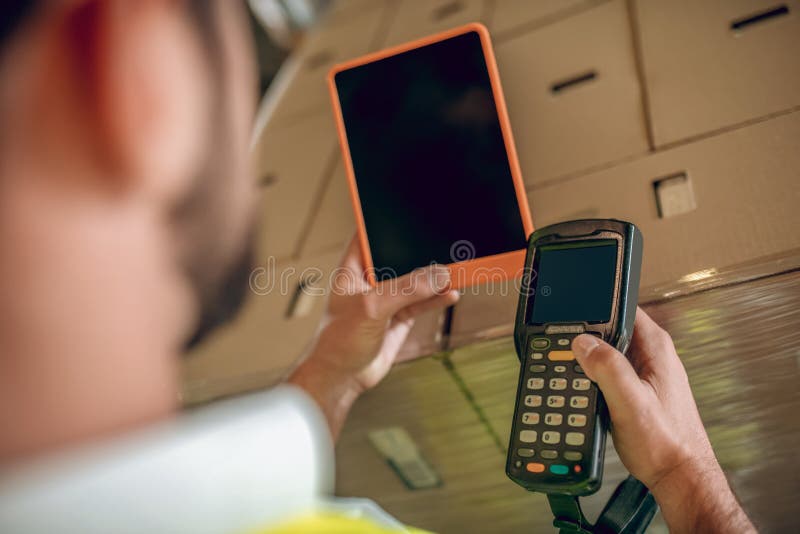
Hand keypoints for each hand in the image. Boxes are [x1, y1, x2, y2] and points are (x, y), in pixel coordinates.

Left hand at [289, 238, 458, 437]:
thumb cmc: (338, 341)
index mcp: (353, 268)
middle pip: (400, 256)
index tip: (411, 212)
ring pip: (416, 281)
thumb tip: (437, 275)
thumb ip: (406, 290)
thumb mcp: (371, 308)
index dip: (386, 221)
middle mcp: (370, 280)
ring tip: (456, 270)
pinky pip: (424, 302)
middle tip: (443, 243)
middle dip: (420, 251)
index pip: (369, 234)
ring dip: (435, 278)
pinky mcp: (400, 317)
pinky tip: (452, 293)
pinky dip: (438, 298)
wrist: (342, 378)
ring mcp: (387, 299)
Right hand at [571, 308, 754, 532]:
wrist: (679, 477)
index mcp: (656, 348)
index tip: (573, 320)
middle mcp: (653, 356)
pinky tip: (586, 393)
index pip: (622, 309)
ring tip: (576, 375)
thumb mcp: (630, 402)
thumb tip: (583, 342)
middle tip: (568, 353)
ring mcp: (646, 373)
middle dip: (587, 339)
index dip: (596, 310)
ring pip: (608, 353)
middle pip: (610, 330)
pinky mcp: (638, 389)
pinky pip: (610, 372)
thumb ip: (608, 367)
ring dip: (589, 362)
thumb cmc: (666, 444)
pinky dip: (595, 378)